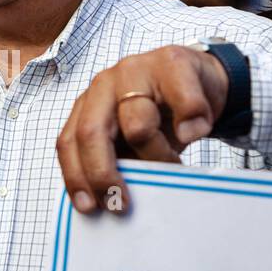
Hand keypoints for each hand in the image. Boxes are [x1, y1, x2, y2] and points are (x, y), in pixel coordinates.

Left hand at [56, 45, 229, 214]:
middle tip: (122, 202)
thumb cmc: (164, 113)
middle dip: (104, 174)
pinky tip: (194, 133)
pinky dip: (192, 125)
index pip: (69, 141)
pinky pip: (184, 105)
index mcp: (89, 103)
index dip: (76, 176)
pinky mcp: (175, 63)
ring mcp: (138, 70)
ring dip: (158, 155)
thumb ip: (117, 158)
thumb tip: (109, 202)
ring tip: (173, 164)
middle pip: (92, 132)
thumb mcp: (132, 139)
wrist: (202, 77)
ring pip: (137, 125)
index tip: (89, 207)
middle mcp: (106, 83)